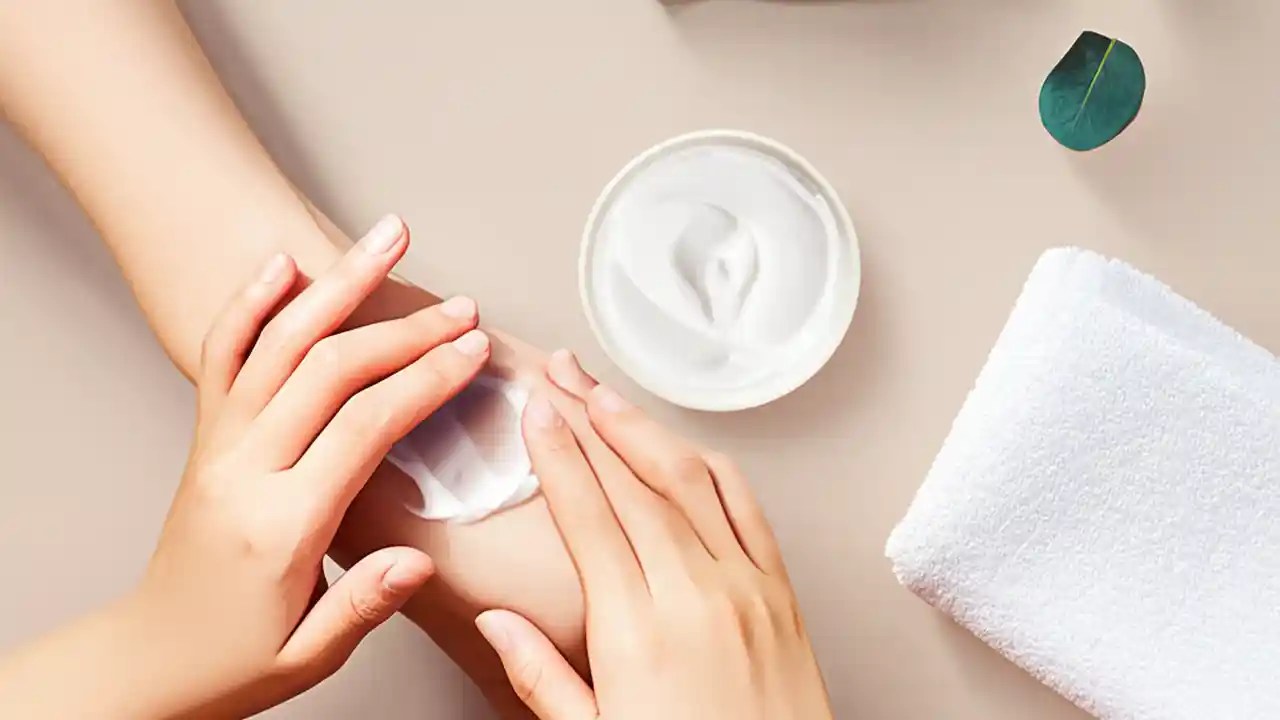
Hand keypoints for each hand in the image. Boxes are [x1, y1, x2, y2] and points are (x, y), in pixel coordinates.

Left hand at [134, 215, 489, 716]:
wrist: (151, 656)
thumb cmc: (233, 658)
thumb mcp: (308, 656)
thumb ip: (365, 605)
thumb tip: (418, 562)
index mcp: (280, 526)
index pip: (365, 427)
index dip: (426, 380)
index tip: (473, 352)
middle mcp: (243, 471)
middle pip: (329, 369)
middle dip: (405, 331)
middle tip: (461, 310)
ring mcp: (219, 446)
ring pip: (279, 343)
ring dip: (338, 284)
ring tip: (388, 238)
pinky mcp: (207, 436)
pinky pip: (222, 354)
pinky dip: (252, 302)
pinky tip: (284, 263)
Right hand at [475, 351, 832, 719]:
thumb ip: (543, 678)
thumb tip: (496, 618)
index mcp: (637, 634)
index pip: (588, 516)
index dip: (557, 455)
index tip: (532, 411)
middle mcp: (695, 596)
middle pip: (632, 481)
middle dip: (588, 417)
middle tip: (557, 373)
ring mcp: (746, 589)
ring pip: (689, 480)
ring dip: (642, 427)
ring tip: (604, 391)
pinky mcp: (782, 596)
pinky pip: (746, 509)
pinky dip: (710, 467)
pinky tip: (683, 445)